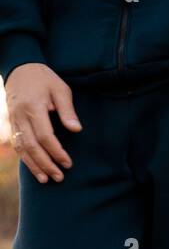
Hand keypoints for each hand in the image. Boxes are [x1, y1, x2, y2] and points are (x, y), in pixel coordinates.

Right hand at [5, 63, 81, 182]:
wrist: (20, 67)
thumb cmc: (44, 78)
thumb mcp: (60, 88)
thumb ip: (67, 110)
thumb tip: (76, 130)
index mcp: (33, 107)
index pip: (45, 136)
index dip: (56, 152)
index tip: (68, 163)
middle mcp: (20, 116)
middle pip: (32, 146)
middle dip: (46, 164)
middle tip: (59, 177)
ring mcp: (14, 120)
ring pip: (21, 148)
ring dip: (33, 165)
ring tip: (45, 180)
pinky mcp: (11, 123)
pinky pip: (17, 144)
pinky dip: (25, 158)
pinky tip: (34, 169)